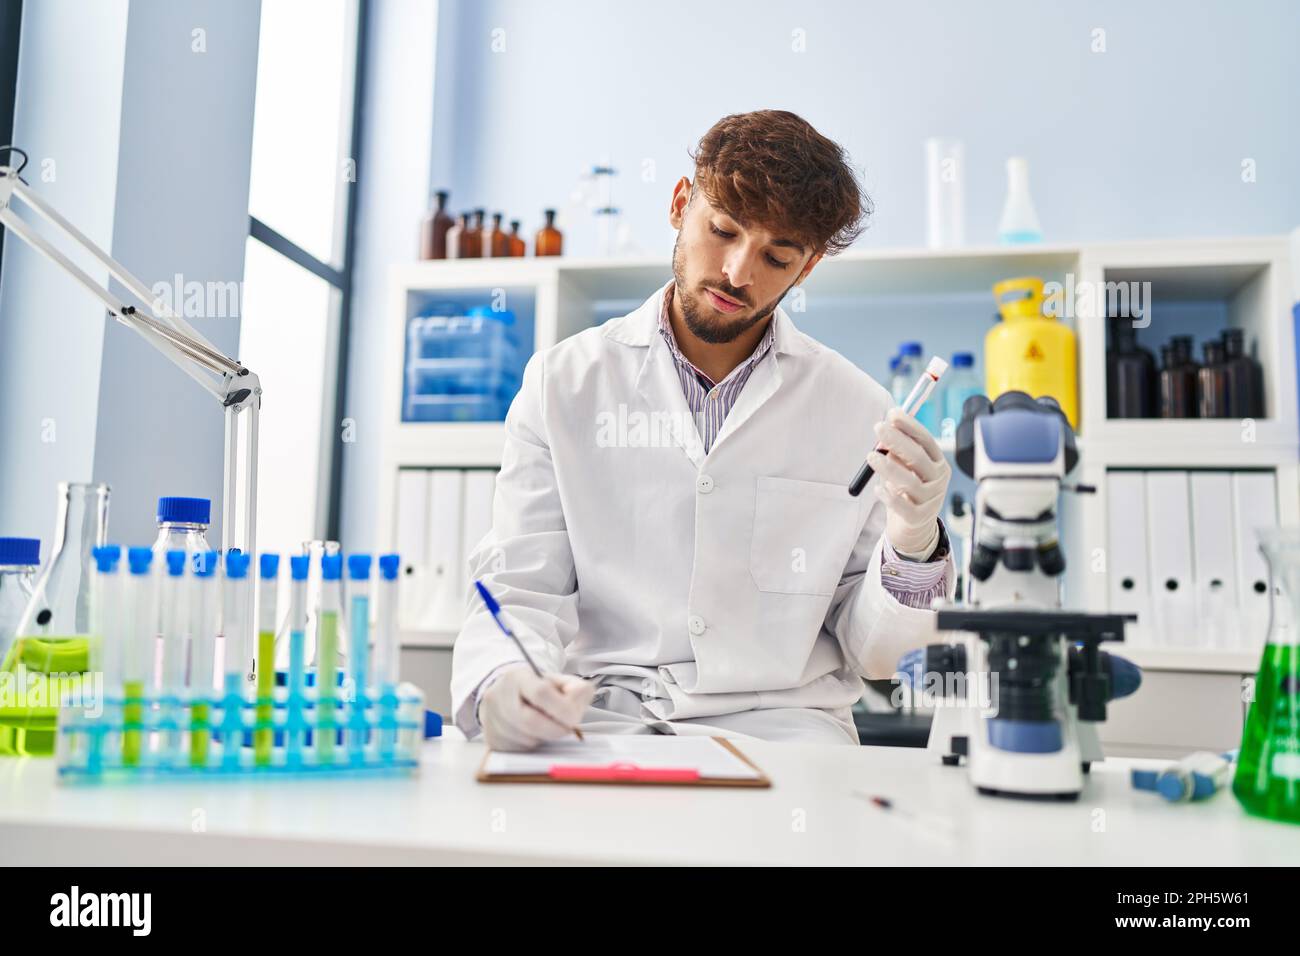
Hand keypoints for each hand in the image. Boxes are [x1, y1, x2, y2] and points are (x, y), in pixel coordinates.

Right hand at [478, 663, 595, 751]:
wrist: (507, 696)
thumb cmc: (538, 689)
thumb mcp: (559, 681)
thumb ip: (576, 690)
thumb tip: (574, 712)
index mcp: (517, 677)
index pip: (541, 692)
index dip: (562, 709)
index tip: (574, 718)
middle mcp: (499, 697)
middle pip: (531, 721)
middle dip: (555, 729)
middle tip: (567, 729)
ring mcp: (492, 720)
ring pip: (526, 739)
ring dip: (544, 738)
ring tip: (546, 726)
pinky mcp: (492, 740)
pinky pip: (519, 750)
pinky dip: (533, 746)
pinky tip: (533, 734)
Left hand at [867, 407, 950, 556]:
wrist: (914, 527)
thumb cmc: (907, 491)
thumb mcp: (905, 468)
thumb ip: (896, 452)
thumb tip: (884, 430)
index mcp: (937, 463)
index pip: (926, 440)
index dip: (910, 426)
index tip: (893, 413)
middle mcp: (939, 479)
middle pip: (918, 457)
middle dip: (897, 440)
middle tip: (878, 427)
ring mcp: (931, 500)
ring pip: (909, 481)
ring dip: (888, 467)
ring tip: (870, 456)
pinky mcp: (919, 518)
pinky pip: (902, 505)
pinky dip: (889, 496)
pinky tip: (878, 489)